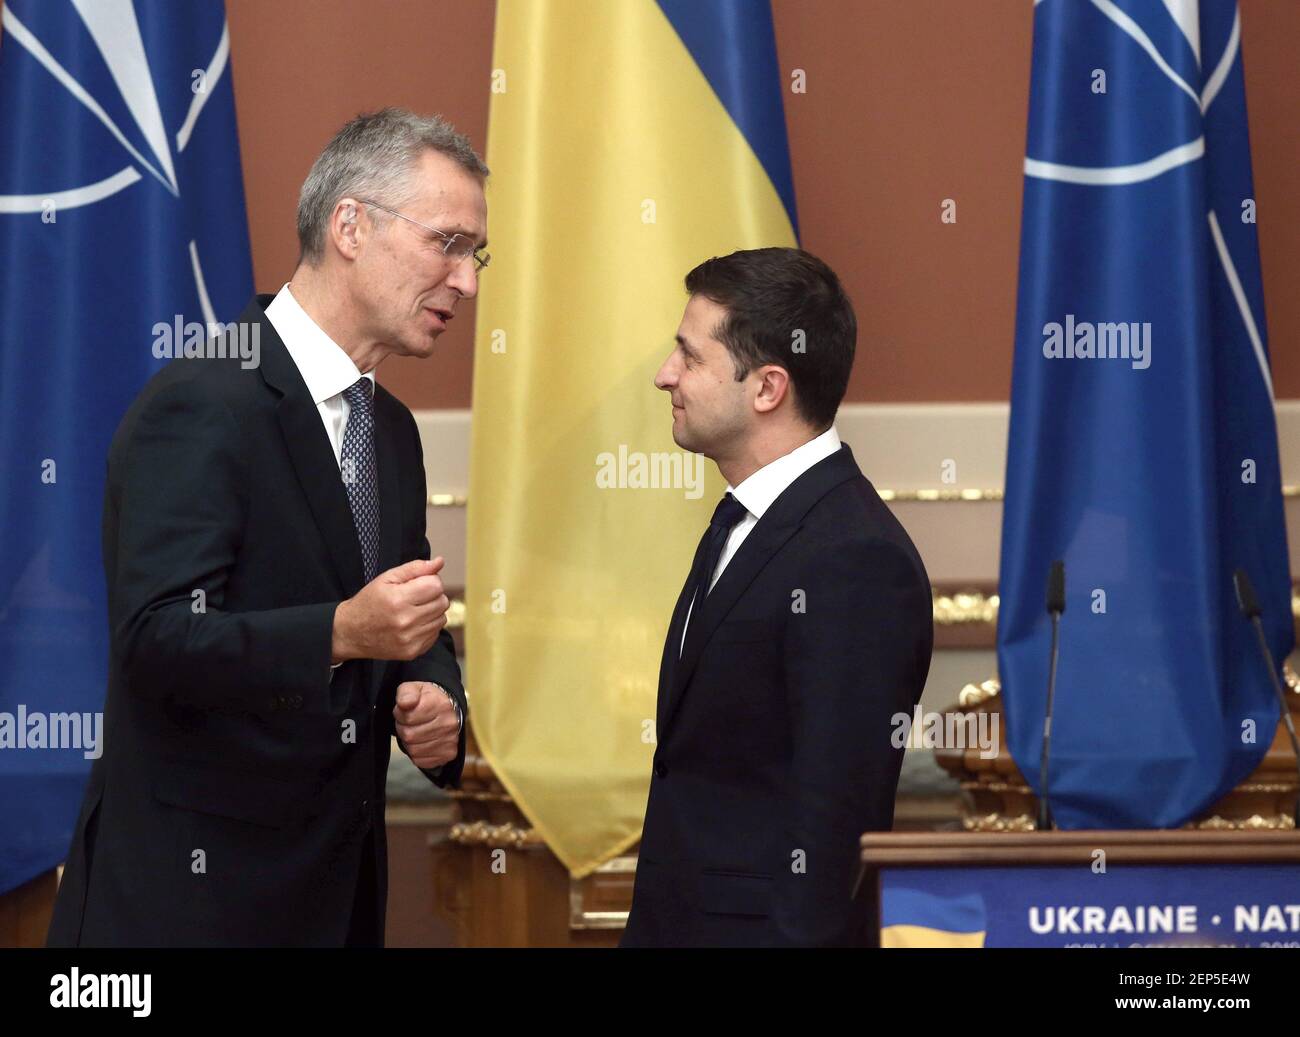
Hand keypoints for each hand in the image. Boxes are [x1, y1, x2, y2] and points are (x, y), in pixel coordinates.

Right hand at [331, 558, 448, 662]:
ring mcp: (410, 639)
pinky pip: (435, 634)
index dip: (430, 581)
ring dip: (432, 612)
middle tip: (415, 597)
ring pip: (442, 618)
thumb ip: (415, 568)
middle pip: (442, 602)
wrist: (350, 633)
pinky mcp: (412, 651)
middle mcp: (405, 621)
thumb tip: (439, 562)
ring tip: (413, 611)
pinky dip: (428, 627)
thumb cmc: (369, 602)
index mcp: (398, 599)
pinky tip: (412, 624)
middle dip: (432, 596)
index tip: (418, 584)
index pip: (436, 585)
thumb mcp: (386, 578)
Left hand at [393, 681, 459, 768]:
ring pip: (413, 750)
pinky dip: (417, 753)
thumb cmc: (428, 699)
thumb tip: (404, 703)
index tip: (405, 710)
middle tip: (409, 722)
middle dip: (403, 729)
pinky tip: (422, 742)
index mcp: (440, 705)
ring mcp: (450, 741)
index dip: (400, 714)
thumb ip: (406, 693)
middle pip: (410, 735)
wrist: (448, 710)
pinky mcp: (448, 754)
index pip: (408, 717)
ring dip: (409, 742)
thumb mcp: (415, 688)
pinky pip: (420, 760)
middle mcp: (449, 724)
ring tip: (416, 731)